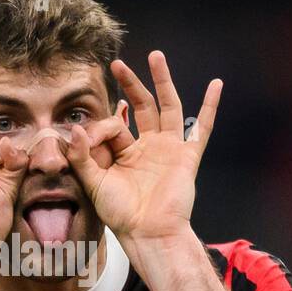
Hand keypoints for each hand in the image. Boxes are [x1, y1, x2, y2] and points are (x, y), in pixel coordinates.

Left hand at [64, 51, 221, 242]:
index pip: (114, 125)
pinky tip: (216, 85)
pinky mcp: (187, 156)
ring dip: (162, 81)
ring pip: (168, 107)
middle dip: (131, 84)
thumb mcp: (93, 183)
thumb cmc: (121, 214)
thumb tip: (75, 128)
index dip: (101, 126)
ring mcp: (169, 149)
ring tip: (156, 56)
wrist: (149, 234)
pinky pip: (201, 127)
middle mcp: (148, 147)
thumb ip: (82, 156)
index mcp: (125, 153)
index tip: (87, 135)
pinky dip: (210, 106)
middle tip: (118, 63)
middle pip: (142, 106)